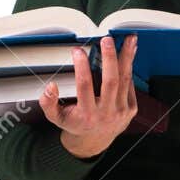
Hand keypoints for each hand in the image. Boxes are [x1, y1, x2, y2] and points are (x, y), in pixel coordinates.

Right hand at [39, 34, 139, 158]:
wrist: (95, 139)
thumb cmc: (76, 123)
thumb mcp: (56, 117)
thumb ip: (48, 102)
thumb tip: (51, 86)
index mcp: (87, 115)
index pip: (84, 86)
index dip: (81, 66)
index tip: (78, 51)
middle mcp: (106, 113)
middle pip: (110, 81)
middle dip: (109, 58)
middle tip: (107, 40)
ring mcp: (121, 111)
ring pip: (125, 80)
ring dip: (126, 57)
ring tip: (129, 40)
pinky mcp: (131, 108)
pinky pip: (130, 84)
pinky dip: (129, 67)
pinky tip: (128, 54)